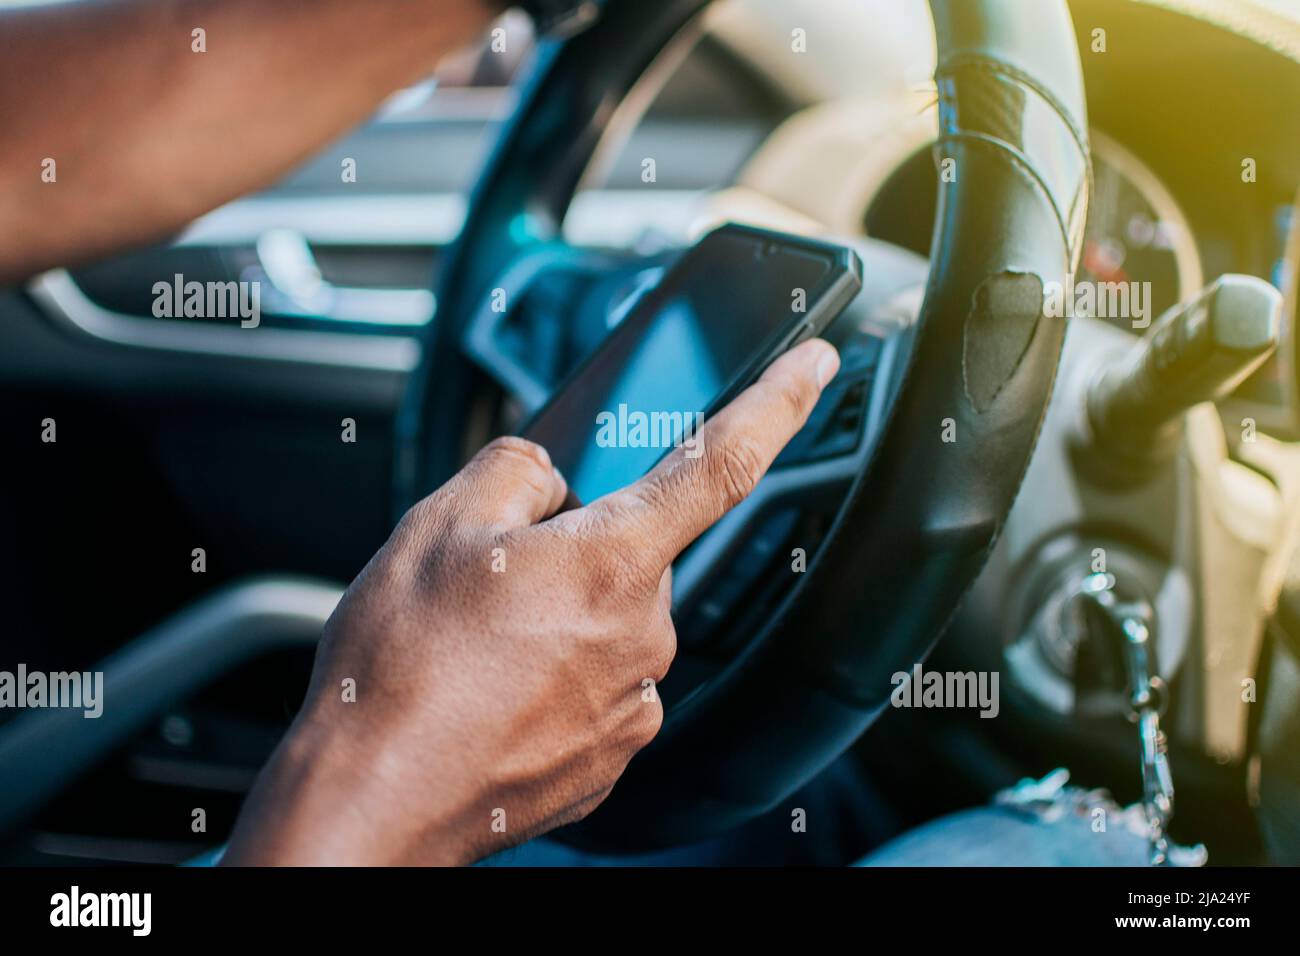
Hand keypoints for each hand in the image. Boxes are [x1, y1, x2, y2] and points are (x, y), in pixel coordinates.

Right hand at [222, 338, 839, 864]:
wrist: (374, 799)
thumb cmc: (399, 671)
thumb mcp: (438, 526)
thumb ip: (517, 471)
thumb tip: (550, 473)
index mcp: (611, 560)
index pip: (721, 461)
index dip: (776, 403)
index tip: (815, 366)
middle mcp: (642, 633)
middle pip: (637, 553)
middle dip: (584, 545)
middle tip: (501, 572)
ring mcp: (631, 702)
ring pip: (615, 622)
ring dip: (563, 616)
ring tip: (480, 645)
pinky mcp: (611, 756)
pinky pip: (600, 686)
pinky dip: (556, 676)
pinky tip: (494, 689)